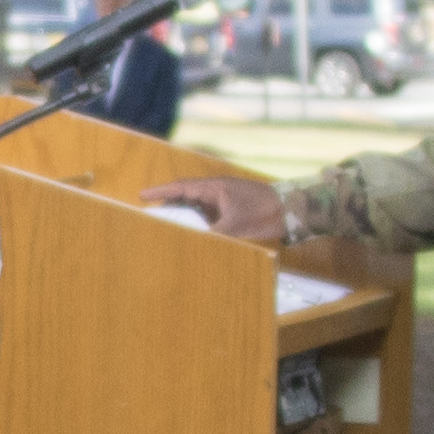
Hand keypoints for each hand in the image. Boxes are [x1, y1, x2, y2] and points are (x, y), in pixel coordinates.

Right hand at [153, 174, 293, 246]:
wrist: (291, 211)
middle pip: (186, 200)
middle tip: (152, 221)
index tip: (142, 196)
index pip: (181, 188)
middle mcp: (216, 194)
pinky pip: (209, 222)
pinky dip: (200, 229)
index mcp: (214, 188)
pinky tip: (193, 240)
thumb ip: (213, 235)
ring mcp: (223, 204)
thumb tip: (195, 246)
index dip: (160, 192)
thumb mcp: (235, 224)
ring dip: (185, 221)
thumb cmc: (264, 209)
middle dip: (169, 209)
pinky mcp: (231, 215)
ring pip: (197, 212)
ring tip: (169, 233)